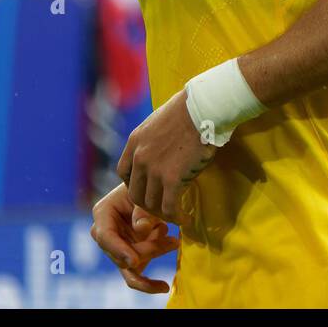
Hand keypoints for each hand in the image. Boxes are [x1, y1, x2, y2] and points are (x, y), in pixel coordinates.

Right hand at [90, 183, 180, 293]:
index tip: (134, 260)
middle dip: (148, 249)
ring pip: (131, 266)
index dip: (118, 249)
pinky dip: (149, 283)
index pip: (105, 236)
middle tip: (172, 240)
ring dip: (154, 255)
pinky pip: (135, 277)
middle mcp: (105, 234)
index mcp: (103, 214)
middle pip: (121, 253)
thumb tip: (141, 228)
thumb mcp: (145, 193)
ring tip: (174, 241)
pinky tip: (163, 286)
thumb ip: (143, 209)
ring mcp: (117, 248)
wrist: (154, 191)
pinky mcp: (129, 259)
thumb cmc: (147, 188)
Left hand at [117, 88, 216, 223]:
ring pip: (150, 203)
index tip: (148, 189)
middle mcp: (140, 157)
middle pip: (134, 193)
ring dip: (162, 213)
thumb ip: (152, 141)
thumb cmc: (188, 111)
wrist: (203, 108)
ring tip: (175, 215)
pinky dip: (175, 217)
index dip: (134, 185)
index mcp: (135, 142)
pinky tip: (184, 218)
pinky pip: (169, 206)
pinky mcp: (173, 178)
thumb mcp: (158, 123)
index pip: (123, 173)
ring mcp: (154, 169)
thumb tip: (160, 153)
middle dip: (147, 205)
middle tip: (162, 208)